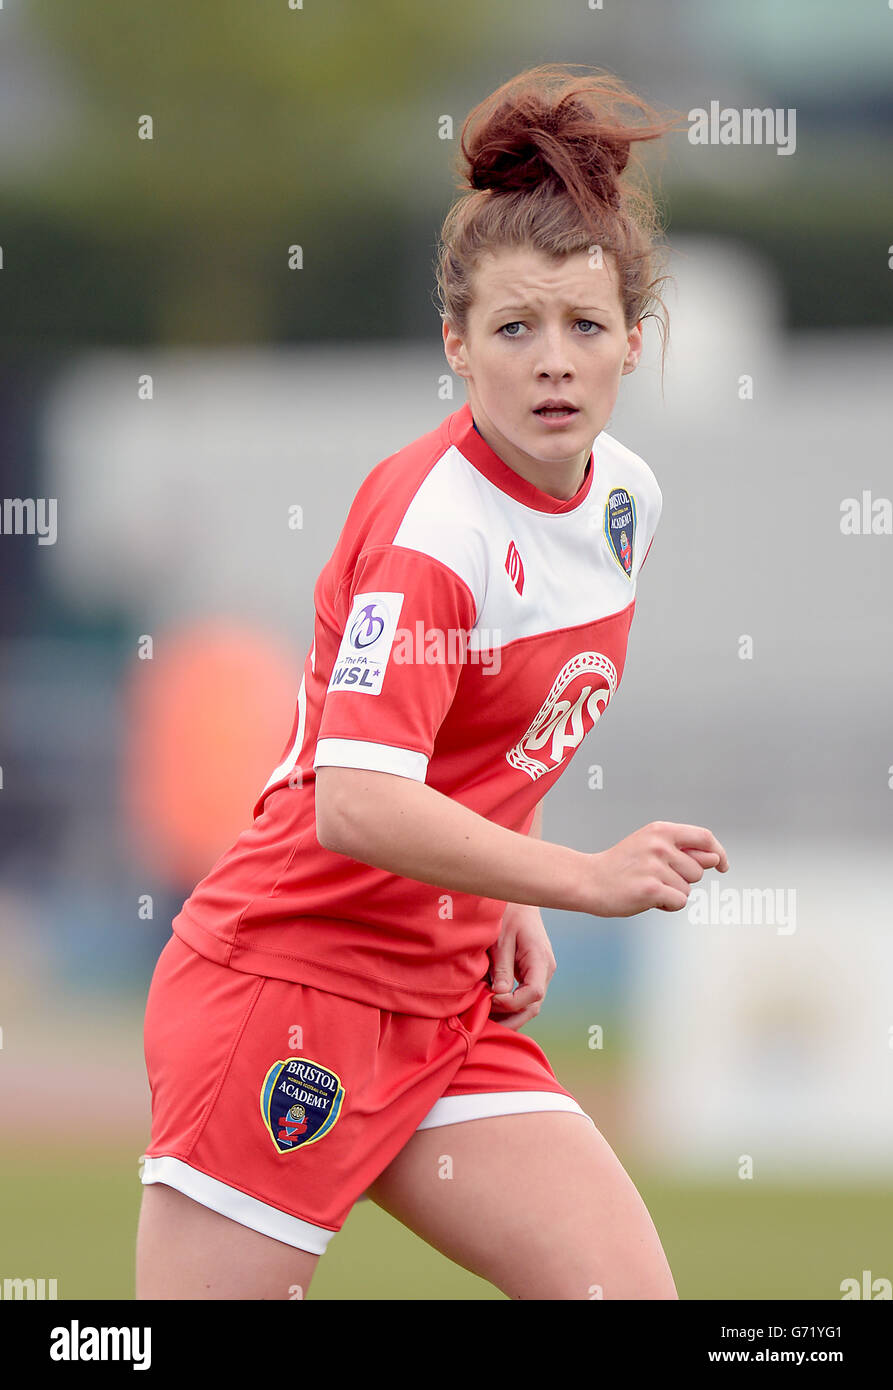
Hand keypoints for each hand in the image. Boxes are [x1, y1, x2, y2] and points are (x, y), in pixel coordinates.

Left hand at [487, 902, 556, 1029]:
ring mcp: (539, 975)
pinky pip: (522, 997)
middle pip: (533, 1007)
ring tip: (483, 1019)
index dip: (512, 1002)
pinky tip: (488, 1008)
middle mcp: (544, 971)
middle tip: (484, 1023)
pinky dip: (507, 1006)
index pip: (534, 993)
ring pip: (528, 1006)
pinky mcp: (529, 975)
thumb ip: (502, 967)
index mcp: (540, 960)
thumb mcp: (502, 939)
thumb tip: (498, 994)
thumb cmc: (509, 916)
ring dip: (507, 1016)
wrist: (518, 902)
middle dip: (509, 1019)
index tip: (490, 998)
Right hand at [585, 821, 728, 916]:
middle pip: (698, 870)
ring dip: (673, 893)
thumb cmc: (622, 866)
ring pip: (688, 889)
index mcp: (661, 831)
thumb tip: (714, 859)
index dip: (718, 852)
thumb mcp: (650, 847)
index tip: (722, 865)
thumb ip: (683, 851)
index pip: (705, 837)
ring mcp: (655, 867)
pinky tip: (647, 899)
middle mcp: (660, 845)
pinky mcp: (651, 889)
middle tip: (655, 878)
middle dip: (683, 880)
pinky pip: (679, 902)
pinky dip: (667, 906)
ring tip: (648, 887)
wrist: (589, 880)